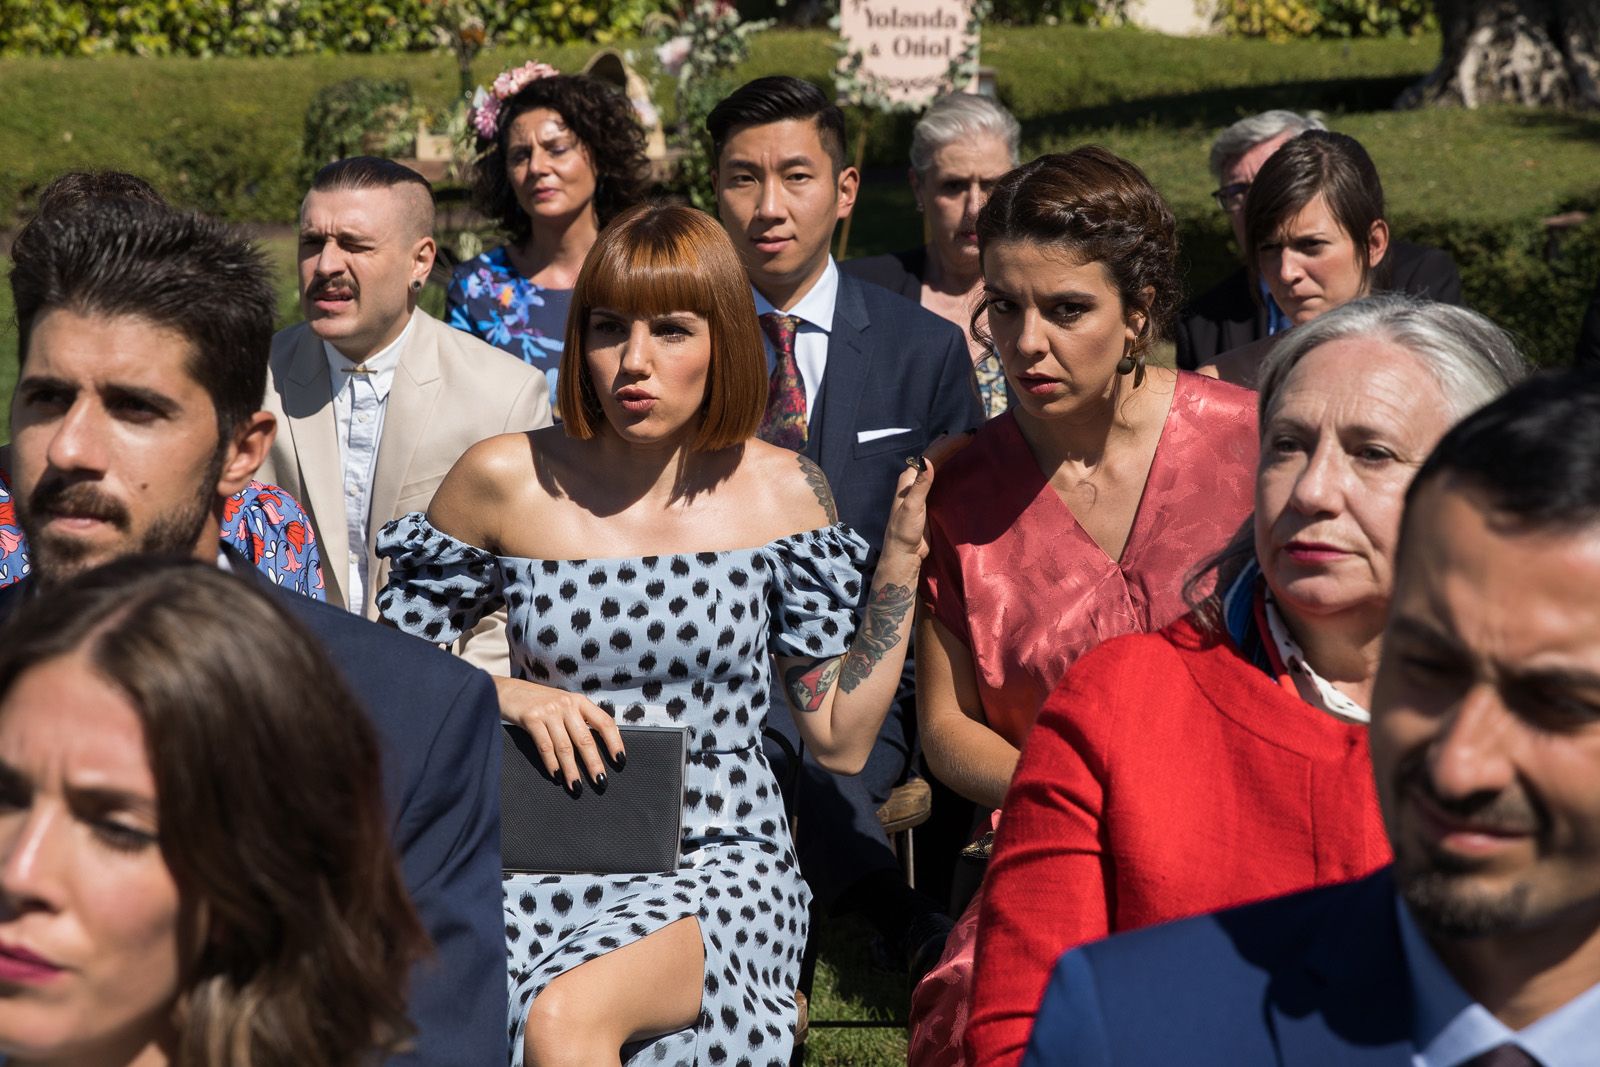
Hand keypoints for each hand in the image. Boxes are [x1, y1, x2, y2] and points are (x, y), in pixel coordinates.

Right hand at [494, 678, 624, 792]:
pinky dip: (551, 764)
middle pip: (585, 739)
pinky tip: (557, 776)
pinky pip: (545, 746)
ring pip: (565, 747)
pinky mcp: (531, 718)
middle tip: (601, 782)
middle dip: (594, 763)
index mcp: (579, 701)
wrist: (507, 691)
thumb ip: (579, 720)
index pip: (604, 722)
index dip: (614, 742)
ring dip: (572, 770)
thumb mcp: (563, 705)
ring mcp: (548, 711)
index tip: (620, 760)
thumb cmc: (540, 702)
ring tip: (577, 787)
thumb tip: (597, 748)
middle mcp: (567, 704)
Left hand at [882, 432, 973, 559]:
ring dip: (951, 454)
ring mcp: (923, 490)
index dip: (949, 445)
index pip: (931, 455)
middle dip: (951, 445)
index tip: (967, 437)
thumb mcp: (912, 507)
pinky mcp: (931, 500)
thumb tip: (927, 460)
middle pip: (934, 457)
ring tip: (966, 444)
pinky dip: (951, 469)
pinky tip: (960, 466)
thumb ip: (920, 485)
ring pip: (938, 466)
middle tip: (971, 436)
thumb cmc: (905, 531)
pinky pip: (943, 479)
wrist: (904, 553)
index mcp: (909, 479)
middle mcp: (915, 480)